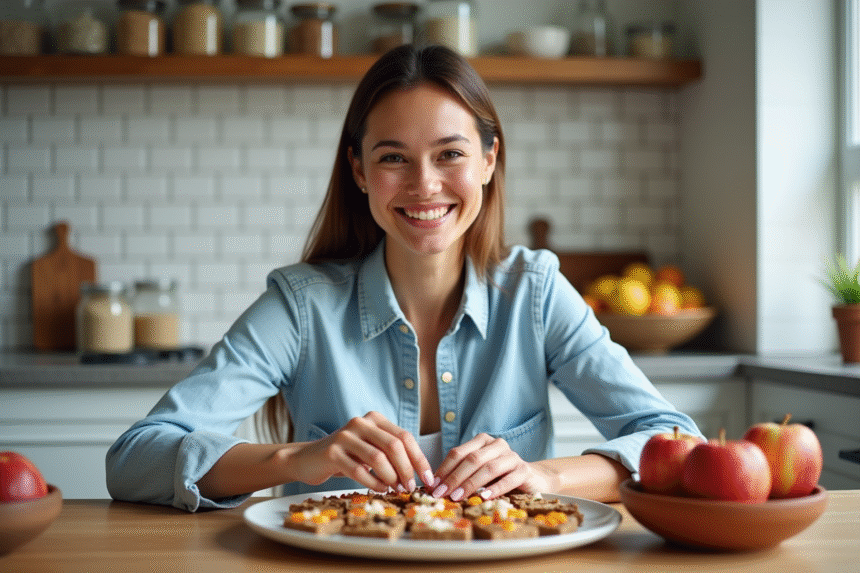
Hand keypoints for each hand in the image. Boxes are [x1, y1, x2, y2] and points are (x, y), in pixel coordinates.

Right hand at [288, 411, 433, 492]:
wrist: (309, 459)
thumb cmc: (347, 456)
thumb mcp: (371, 449)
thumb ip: (392, 453)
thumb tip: (420, 473)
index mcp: (374, 419)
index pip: (404, 437)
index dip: (419, 459)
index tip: (428, 478)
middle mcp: (361, 422)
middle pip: (394, 446)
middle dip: (406, 469)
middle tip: (410, 487)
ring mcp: (345, 436)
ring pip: (377, 458)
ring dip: (391, 477)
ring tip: (395, 489)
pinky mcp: (332, 452)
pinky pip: (359, 470)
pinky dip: (373, 483)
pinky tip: (380, 490)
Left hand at [430, 433, 555, 500]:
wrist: (534, 479)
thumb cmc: (500, 477)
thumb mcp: (479, 472)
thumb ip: (461, 474)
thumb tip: (435, 487)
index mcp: (482, 441)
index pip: (458, 453)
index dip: (444, 469)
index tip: (432, 486)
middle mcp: (497, 445)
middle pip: (471, 459)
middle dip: (454, 477)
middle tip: (441, 493)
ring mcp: (512, 456)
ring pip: (488, 468)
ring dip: (471, 483)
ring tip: (458, 496)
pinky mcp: (524, 470)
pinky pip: (508, 479)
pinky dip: (495, 488)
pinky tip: (484, 497)